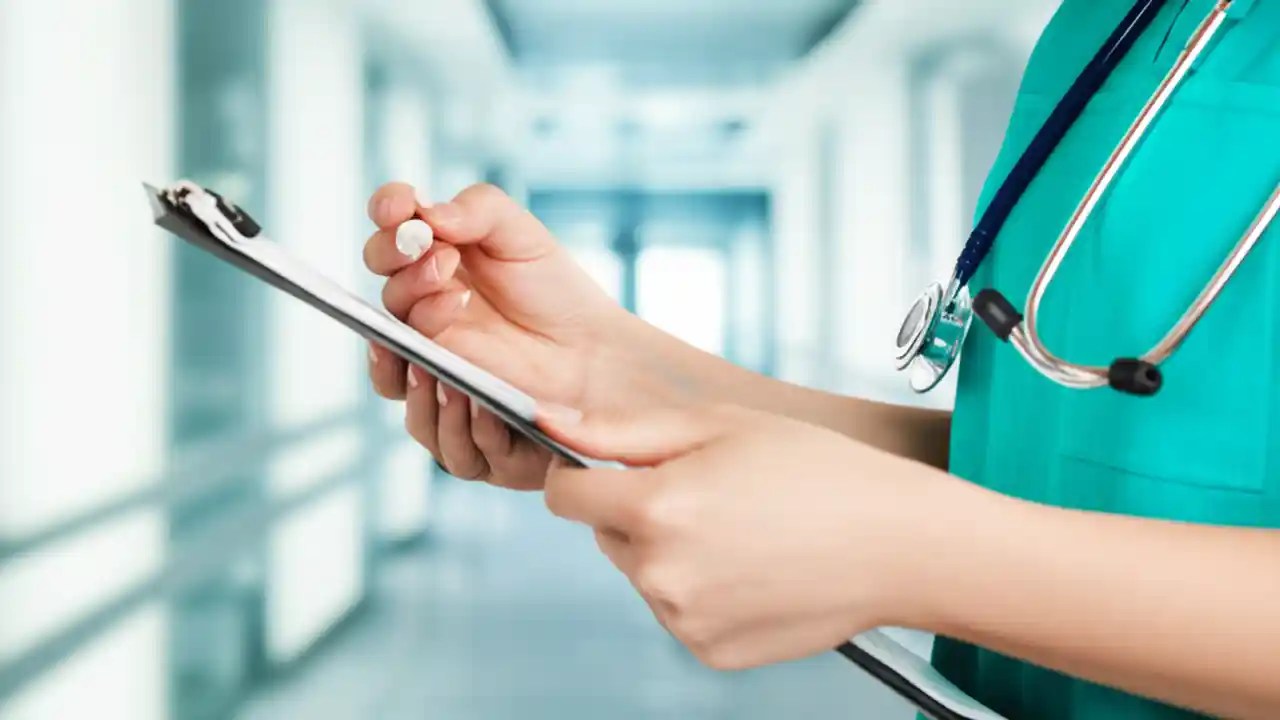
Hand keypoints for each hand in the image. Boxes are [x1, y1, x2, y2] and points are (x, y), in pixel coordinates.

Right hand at [363, 182, 679, 488]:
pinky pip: (402, 377)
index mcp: (439, 243)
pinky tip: (452, 318)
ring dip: (410, 296)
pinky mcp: (435, 374)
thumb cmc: (555, 291)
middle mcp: (423, 286)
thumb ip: (476, 209)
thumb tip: (426, 214)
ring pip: (387, 316)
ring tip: (455, 290)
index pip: (393, 216)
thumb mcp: (522, 233)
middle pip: (380, 264)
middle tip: (443, 255)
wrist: (587, 353)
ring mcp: (425, 333)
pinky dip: (416, 354)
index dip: (387, 205)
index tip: (401, 205)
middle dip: (397, 252)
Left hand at [538, 403, 956, 669]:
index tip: (610, 469)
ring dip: (671, 551)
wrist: (897, 545)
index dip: (581, 475)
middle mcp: (659, 573)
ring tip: (744, 529)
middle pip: (607, 536)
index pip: (565, 497)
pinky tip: (754, 567)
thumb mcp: (718, 425)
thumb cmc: (817, 472)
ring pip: (643, 574)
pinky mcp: (709, 651)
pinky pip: (678, 611)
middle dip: (639, 511)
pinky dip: (702, 590)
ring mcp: (684, 619)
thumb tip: (551, 424)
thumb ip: (621, 431)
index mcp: (654, 509)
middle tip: (712, 492)